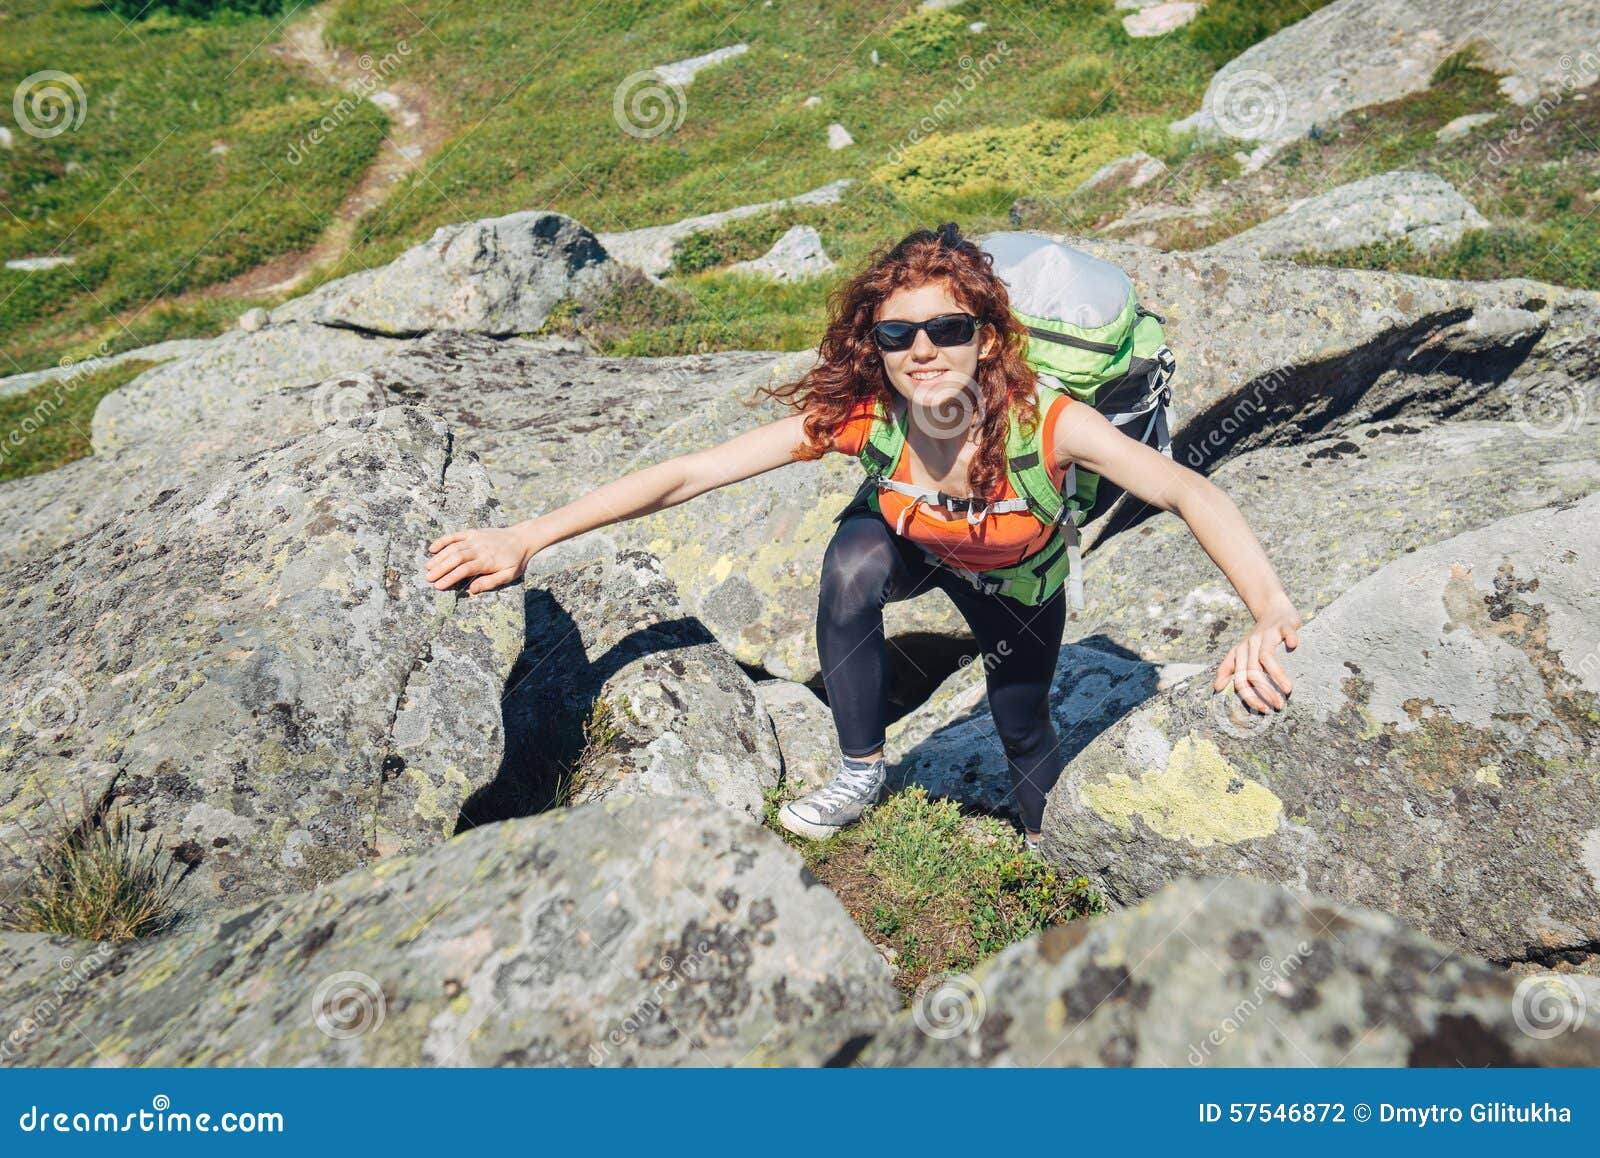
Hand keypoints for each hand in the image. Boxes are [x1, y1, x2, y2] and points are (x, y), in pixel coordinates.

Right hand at [424, 527, 530, 593]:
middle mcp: (479, 548)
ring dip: (439, 557)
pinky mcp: (472, 532)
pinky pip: (455, 535)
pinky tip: (432, 548)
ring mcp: (475, 539)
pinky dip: (443, 541)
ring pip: (453, 547)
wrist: (521, 538)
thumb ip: (491, 582)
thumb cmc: (515, 560)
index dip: (450, 577)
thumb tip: (471, 590)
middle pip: (456, 558)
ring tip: (428, 568)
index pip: (464, 570)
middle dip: (440, 568)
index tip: (438, 586)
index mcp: (487, 561)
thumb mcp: (509, 575)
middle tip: (428, 578)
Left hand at [1214, 598, 1301, 712]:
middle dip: (1264, 691)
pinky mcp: (1284, 625)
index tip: (1262, 709)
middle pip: (1253, 671)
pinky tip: (1294, 646)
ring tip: (1288, 690)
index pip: (1240, 679)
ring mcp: (1268, 634)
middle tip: (1278, 705)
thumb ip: (1228, 668)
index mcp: (1240, 652)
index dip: (1250, 696)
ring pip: (1267, 656)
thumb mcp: (1241, 651)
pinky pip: (1286, 632)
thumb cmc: (1260, 637)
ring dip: (1276, 674)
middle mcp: (1251, 644)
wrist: (1273, 609)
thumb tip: (1217, 687)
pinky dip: (1290, 639)